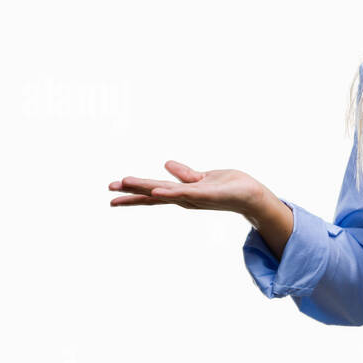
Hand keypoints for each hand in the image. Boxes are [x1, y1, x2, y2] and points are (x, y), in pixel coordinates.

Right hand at [107, 160, 265, 215]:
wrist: (252, 195)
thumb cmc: (229, 187)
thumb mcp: (202, 178)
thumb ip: (184, 174)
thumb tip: (166, 164)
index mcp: (182, 192)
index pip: (153, 191)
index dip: (134, 190)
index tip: (112, 190)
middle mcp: (185, 197)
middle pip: (154, 194)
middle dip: (132, 193)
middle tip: (109, 191)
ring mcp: (195, 197)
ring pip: (166, 192)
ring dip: (145, 188)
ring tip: (125, 182)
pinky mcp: (207, 194)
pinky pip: (187, 192)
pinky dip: (172, 193)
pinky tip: (158, 191)